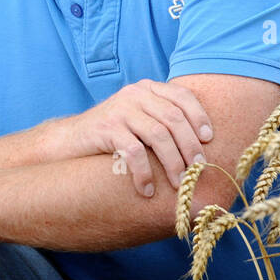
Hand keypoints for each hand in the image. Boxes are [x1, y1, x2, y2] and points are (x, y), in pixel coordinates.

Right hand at [61, 79, 214, 197]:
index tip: (209, 140)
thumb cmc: (113, 134)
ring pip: (158, 136)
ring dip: (172, 163)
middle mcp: (135, 94)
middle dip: (190, 146)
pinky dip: (144, 173)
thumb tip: (203, 145)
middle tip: (199, 169)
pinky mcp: (106, 128)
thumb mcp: (139, 119)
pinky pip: (133, 152)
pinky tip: (147, 190)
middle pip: (174, 118)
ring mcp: (120, 110)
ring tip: (179, 184)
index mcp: (147, 89)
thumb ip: (163, 120)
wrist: (70, 140)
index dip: (199, 116)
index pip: (182, 96)